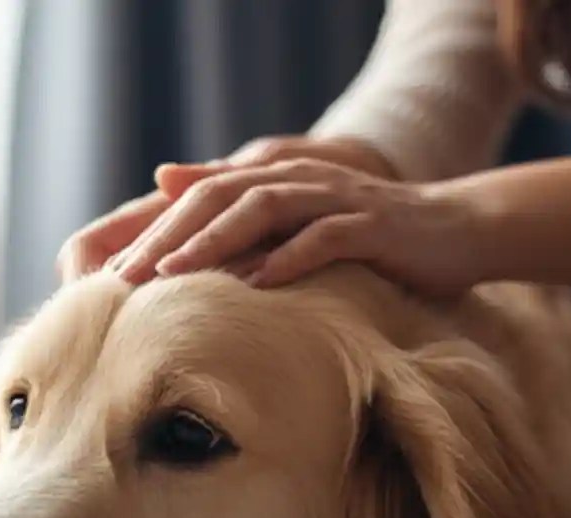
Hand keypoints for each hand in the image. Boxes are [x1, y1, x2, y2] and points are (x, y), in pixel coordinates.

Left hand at [54, 136, 397, 283]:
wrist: (457, 227)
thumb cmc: (368, 234)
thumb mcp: (298, 218)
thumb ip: (237, 205)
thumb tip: (164, 183)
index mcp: (275, 179)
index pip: (199, 196)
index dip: (154, 229)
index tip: (112, 272)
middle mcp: (298, 180)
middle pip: (219, 196)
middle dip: (169, 234)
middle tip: (126, 277)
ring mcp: (336, 200)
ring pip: (262, 209)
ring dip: (214, 240)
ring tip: (174, 273)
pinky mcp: (373, 226)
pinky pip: (324, 238)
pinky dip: (289, 257)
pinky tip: (258, 283)